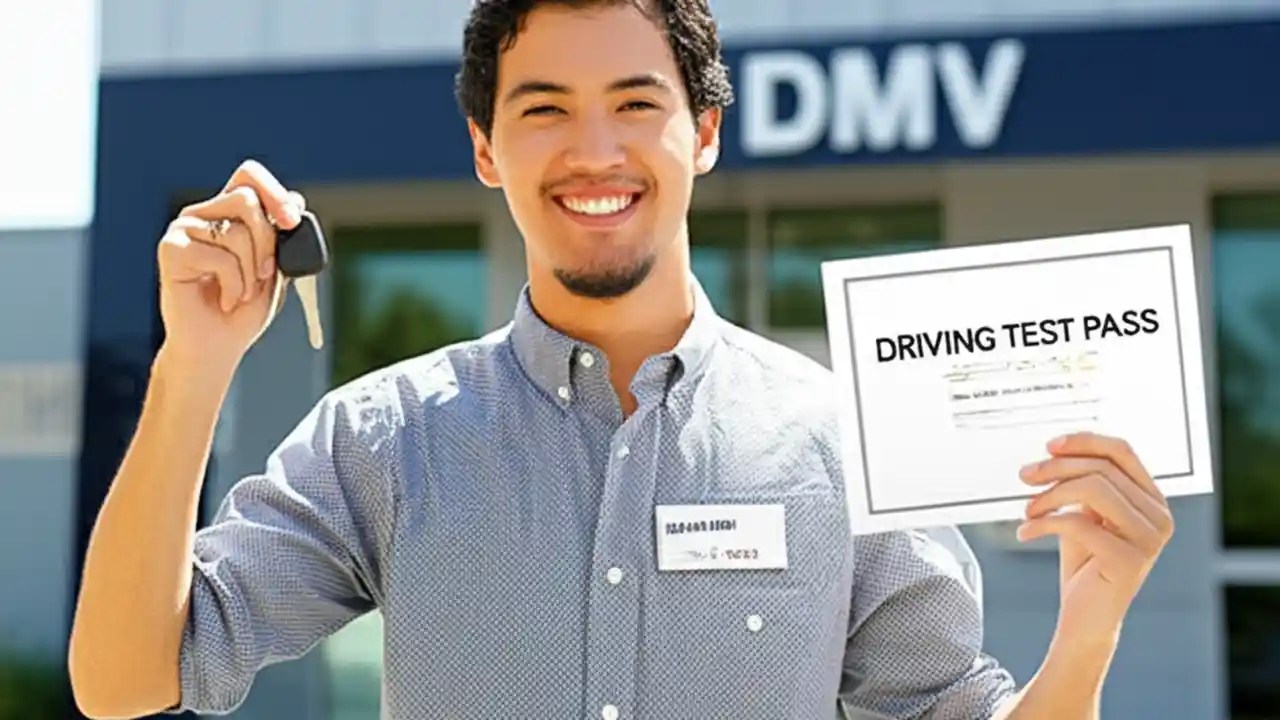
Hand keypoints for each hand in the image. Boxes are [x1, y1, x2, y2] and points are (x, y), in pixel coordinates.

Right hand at [156, 159, 304, 374]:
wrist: (218, 346)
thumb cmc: (244, 308)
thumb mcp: (277, 269)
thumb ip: (284, 237)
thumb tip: (296, 201)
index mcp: (229, 212)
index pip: (249, 175)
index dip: (274, 192)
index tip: (291, 221)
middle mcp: (205, 214)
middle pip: (247, 198)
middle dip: (268, 242)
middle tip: (265, 274)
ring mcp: (184, 229)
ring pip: (238, 231)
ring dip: (252, 273)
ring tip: (240, 293)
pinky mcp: (171, 249)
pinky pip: (220, 257)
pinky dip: (234, 286)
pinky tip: (225, 300)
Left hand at [1016, 432, 1174, 646]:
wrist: (1087, 616)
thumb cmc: (1084, 561)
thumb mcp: (1085, 512)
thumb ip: (1083, 482)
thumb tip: (1056, 449)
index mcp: (1152, 499)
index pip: (1123, 452)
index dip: (1085, 441)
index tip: (1048, 445)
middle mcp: (1159, 517)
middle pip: (1102, 468)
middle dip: (1056, 468)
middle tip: (1024, 476)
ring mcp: (1148, 539)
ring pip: (1094, 488)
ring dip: (1050, 494)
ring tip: (1027, 510)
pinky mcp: (1128, 560)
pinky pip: (1078, 523)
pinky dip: (1044, 522)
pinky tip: (1025, 532)